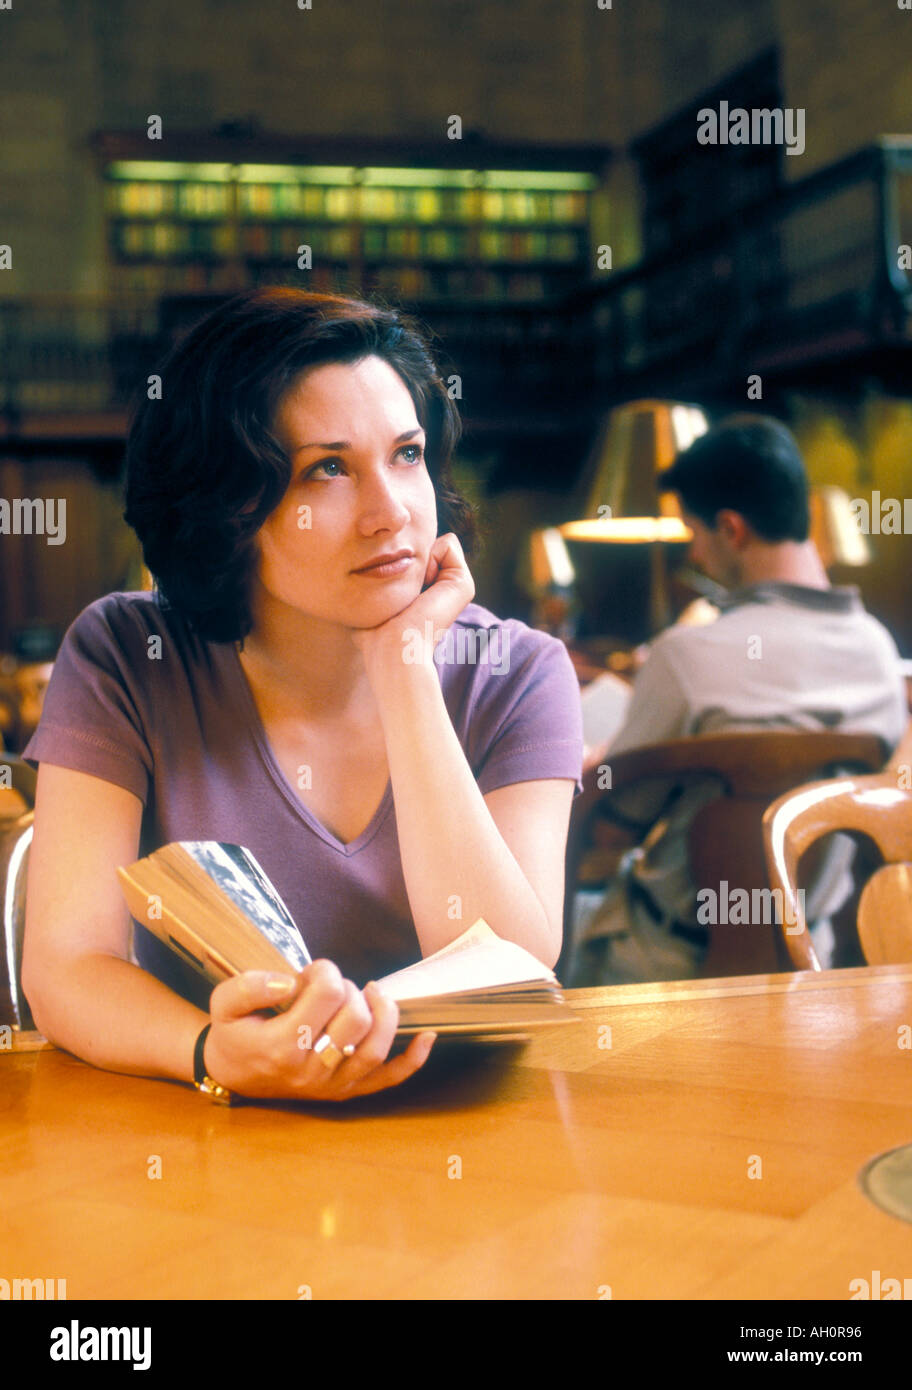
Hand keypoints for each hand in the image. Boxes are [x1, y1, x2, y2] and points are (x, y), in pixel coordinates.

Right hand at [204, 961, 435, 1101]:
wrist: (231, 1074)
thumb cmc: (233, 1033)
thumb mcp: (224, 1002)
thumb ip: (251, 986)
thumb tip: (290, 981)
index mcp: (281, 1046)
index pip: (325, 996)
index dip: (324, 971)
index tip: (311, 971)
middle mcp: (310, 1070)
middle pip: (354, 1019)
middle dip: (349, 989)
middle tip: (330, 987)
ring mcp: (331, 1084)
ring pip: (375, 1048)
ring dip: (383, 1013)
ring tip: (373, 993)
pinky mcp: (345, 1091)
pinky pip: (386, 1080)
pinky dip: (411, 1060)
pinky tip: (427, 1037)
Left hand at [351, 532, 474, 667]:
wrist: (392, 648)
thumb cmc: (374, 631)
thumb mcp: (370, 599)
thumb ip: (374, 581)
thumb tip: (363, 565)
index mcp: (428, 594)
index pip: (414, 552)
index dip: (398, 561)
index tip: (392, 592)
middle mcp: (445, 590)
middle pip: (426, 545)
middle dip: (409, 559)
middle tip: (404, 593)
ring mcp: (457, 587)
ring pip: (437, 543)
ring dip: (418, 560)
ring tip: (413, 591)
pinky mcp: (463, 583)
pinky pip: (449, 543)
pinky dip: (430, 557)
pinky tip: (423, 584)